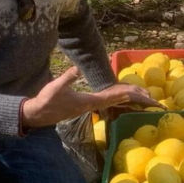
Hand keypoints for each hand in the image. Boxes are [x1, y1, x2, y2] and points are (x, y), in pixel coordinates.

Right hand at [21, 67, 160, 128]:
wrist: (39, 114)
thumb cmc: (47, 100)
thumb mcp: (56, 87)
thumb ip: (68, 77)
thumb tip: (78, 68)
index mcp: (87, 102)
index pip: (108, 97)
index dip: (120, 94)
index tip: (133, 92)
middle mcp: (91, 106)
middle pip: (114, 101)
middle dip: (128, 98)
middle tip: (145, 95)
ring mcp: (88, 107)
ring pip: (110, 103)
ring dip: (123, 99)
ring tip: (138, 95)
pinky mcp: (84, 107)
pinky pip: (104, 103)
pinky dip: (114, 100)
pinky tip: (119, 98)